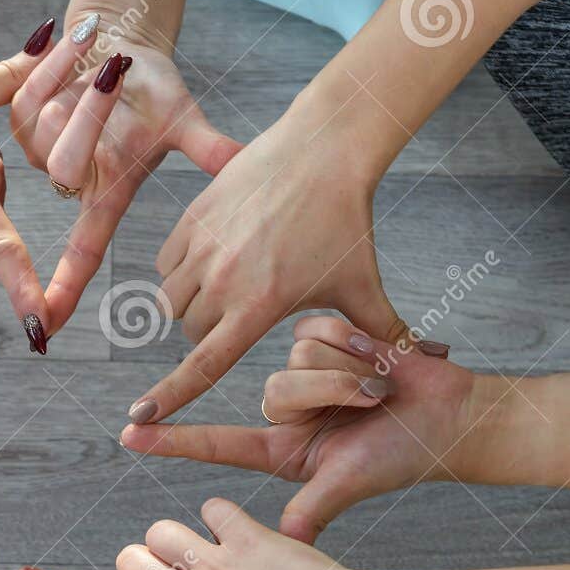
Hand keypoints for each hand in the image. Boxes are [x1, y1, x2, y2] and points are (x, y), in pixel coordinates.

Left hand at [11, 19, 239, 330]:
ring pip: (44, 126)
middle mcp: (72, 181)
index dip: (62, 289)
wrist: (120, 39)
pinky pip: (29, 91)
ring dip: (77, 82)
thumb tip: (247, 162)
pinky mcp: (18, 114)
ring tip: (103, 58)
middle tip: (115, 75)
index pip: (82, 253)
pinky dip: (58, 61)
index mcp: (108, 195)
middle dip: (90, 115)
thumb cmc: (154, 87)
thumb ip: (208, 147)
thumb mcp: (183, 118)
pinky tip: (79, 47)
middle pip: (64, 168)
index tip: (41, 327)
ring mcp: (41, 150)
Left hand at [123, 315, 478, 541]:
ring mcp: (306, 374)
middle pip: (273, 390)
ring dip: (347, 371)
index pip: (217, 444)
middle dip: (329, 394)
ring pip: (296, 358)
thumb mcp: (351, 483)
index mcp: (282, 449)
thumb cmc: (403, 456)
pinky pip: (318, 330)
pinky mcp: (328, 340)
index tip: (126, 434)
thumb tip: (285, 545)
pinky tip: (380, 358)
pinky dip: (356, 343)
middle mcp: (287, 411)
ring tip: (379, 388)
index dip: (173, 440)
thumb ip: (314, 509)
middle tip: (369, 407)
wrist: (451, 414)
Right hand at [132, 112, 432, 423]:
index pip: (202, 365)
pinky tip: (215, 256)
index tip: (139, 418)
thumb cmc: (346, 223)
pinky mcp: (191, 220)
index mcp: (259, 305)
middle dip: (210, 333)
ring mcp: (203, 247)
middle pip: (191, 333)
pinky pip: (166, 265)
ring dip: (192, 303)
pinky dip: (182, 270)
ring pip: (173, 300)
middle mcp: (222, 280)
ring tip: (227, 284)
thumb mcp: (363, 285)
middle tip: (244, 311)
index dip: (170, 396)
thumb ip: (385, 332)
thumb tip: (430, 362)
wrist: (323, 151)